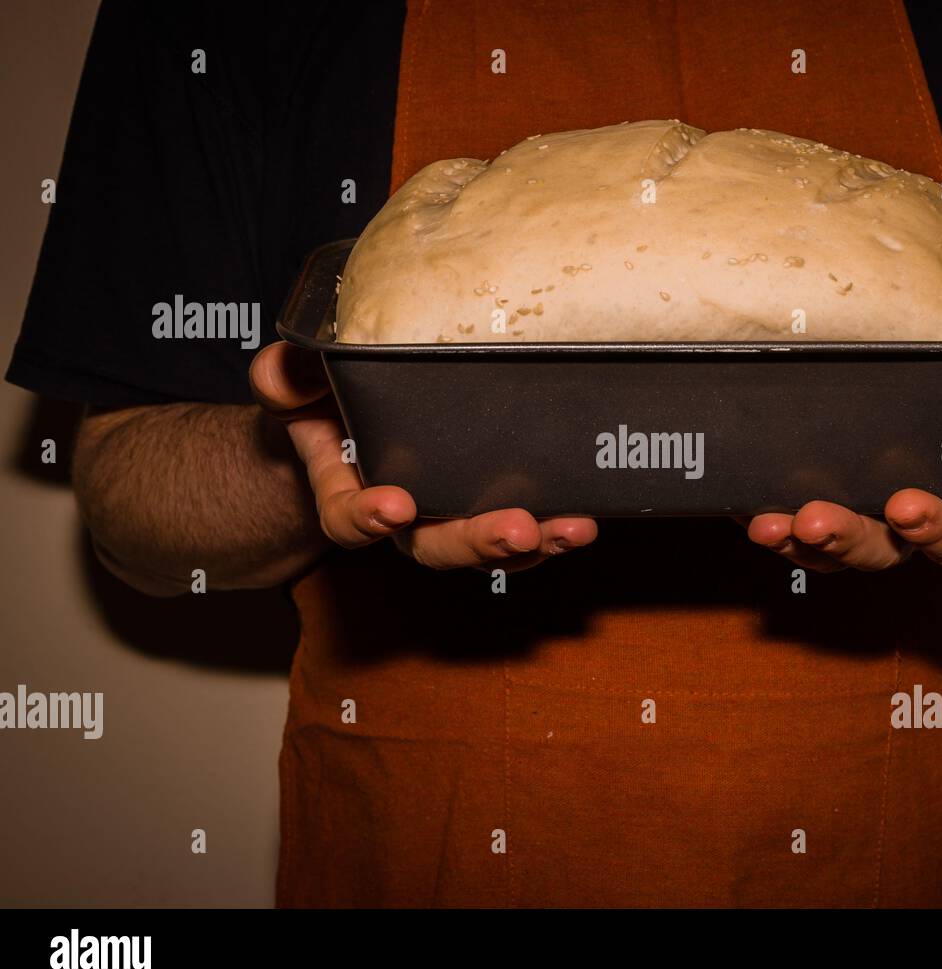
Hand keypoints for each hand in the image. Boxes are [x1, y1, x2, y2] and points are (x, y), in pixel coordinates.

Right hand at [249, 341, 596, 571]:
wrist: (356, 413)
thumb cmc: (322, 397)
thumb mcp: (295, 379)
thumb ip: (286, 377)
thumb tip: (282, 374)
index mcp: (347, 489)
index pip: (348, 517)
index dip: (366, 518)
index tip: (392, 507)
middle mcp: (403, 516)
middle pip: (434, 546)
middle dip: (476, 543)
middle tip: (517, 531)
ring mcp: (450, 515)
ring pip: (487, 549)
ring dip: (534, 545)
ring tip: (571, 530)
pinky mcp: (492, 504)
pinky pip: (524, 530)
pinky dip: (555, 529)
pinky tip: (587, 519)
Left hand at [739, 372, 941, 571]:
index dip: (929, 528)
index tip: (907, 507)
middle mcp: (904, 539)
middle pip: (874, 553)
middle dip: (843, 539)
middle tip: (815, 521)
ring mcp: (859, 532)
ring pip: (824, 553)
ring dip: (792, 541)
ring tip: (763, 524)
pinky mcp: (820, 520)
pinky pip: (791, 529)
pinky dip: (765, 520)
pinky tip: (734, 501)